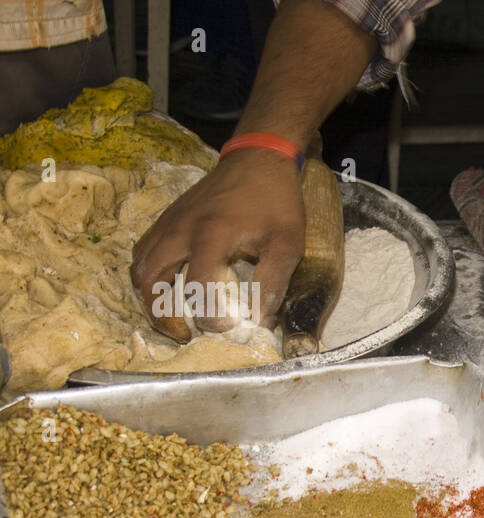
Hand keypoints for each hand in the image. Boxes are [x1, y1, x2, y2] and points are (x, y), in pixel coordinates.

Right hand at [131, 149, 304, 339]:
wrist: (258, 159)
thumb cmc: (275, 201)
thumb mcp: (287, 243)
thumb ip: (273, 283)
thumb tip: (259, 322)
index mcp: (211, 235)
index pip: (198, 287)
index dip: (211, 317)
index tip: (228, 328)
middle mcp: (180, 229)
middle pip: (150, 281)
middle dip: (163, 315)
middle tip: (186, 334)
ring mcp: (168, 222)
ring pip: (140, 267)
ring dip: (150, 297)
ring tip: (173, 317)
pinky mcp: (166, 219)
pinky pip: (143, 252)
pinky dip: (148, 276)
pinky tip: (168, 288)